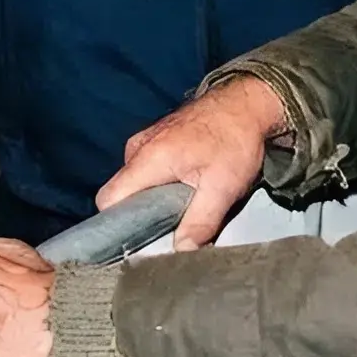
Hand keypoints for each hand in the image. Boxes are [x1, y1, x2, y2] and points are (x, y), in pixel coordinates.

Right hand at [97, 75, 287, 249]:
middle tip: (170, 226)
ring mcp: (146, 139)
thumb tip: (180, 253)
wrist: (248, 103)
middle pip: (121, 193)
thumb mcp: (222, 188)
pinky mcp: (157, 138)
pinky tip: (185, 186)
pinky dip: (159, 182)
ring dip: (152, 197)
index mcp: (147, 158)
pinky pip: (146, 168)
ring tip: (182, 204)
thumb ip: (199, 223)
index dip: (118, 224)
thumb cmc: (235, 140)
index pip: (108, 200)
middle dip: (141, 213)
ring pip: (135, 181)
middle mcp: (139, 147)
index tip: (139, 240)